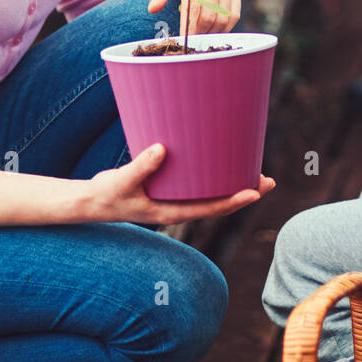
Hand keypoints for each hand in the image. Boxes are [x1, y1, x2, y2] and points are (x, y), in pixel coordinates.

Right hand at [82, 144, 275, 224]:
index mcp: (170, 212)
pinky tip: (222, 159)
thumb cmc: (105, 194)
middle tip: (269, 179)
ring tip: (255, 168)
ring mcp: (175, 197)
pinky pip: (198, 181)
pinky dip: (213, 172)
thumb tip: (161, 149)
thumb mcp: (121, 182)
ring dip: (232, 181)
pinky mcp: (169, 185)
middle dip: (244, 191)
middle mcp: (177, 206)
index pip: (209, 209)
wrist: (92, 200)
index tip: (255, 192)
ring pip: (210, 191)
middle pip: (218, 201)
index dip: (233, 201)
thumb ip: (140, 167)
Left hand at [146, 0, 241, 33]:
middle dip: (199, 33)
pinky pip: (234, 12)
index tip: (181, 42)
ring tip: (199, 40)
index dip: (188, 27)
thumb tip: (152, 10)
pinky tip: (212, 32)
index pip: (193, 6)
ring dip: (212, 32)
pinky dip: (224, 26)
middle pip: (210, 14)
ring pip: (223, 16)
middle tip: (189, 45)